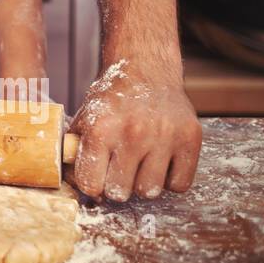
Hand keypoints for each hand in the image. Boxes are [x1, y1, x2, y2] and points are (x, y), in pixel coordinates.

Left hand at [66, 58, 201, 200]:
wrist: (146, 70)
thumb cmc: (113, 97)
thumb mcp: (85, 117)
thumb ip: (75, 149)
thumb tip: (73, 183)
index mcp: (102, 128)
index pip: (91, 184)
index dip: (92, 186)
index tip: (96, 179)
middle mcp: (133, 133)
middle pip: (120, 192)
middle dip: (116, 185)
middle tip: (118, 170)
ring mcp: (165, 137)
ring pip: (150, 191)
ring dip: (143, 183)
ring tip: (140, 164)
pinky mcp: (190, 139)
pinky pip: (180, 185)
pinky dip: (170, 180)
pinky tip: (161, 163)